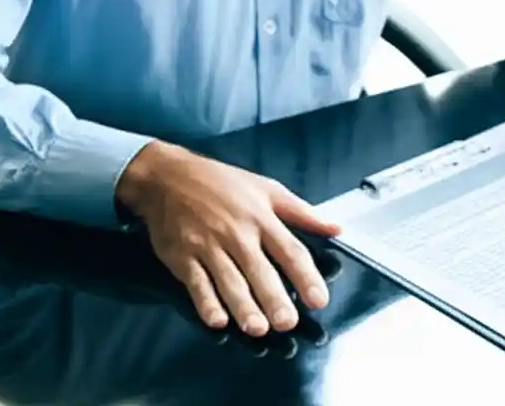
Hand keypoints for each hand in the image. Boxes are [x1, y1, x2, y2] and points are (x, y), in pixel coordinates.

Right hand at [117, 141, 341, 337]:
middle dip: (274, 297)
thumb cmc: (221, 183)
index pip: (289, 250)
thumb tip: (336, 229)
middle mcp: (237, 233)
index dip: (306, 276)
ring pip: (229, 280)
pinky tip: (217, 320)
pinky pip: (196, 282)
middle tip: (287, 323)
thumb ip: (302, 213)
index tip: (319, 299)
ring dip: (243, 305)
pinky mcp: (182, 256)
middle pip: (259, 270)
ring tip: (257, 328)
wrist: (168, 176)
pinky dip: (206, 301)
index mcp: (261, 217)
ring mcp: (208, 245)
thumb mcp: (267, 189)